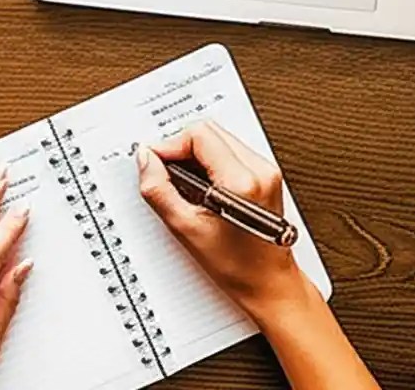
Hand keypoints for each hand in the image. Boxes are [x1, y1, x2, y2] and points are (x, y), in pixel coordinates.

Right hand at [136, 121, 307, 319]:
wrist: (268, 283)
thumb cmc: (237, 266)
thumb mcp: (186, 229)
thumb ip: (159, 190)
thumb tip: (146, 161)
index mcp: (242, 182)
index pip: (198, 135)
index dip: (169, 145)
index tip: (153, 161)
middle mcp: (260, 170)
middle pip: (209, 131)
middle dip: (181, 148)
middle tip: (168, 174)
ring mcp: (266, 171)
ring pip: (219, 138)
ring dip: (195, 155)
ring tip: (187, 186)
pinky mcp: (266, 174)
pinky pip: (230, 151)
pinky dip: (210, 162)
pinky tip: (203, 187)